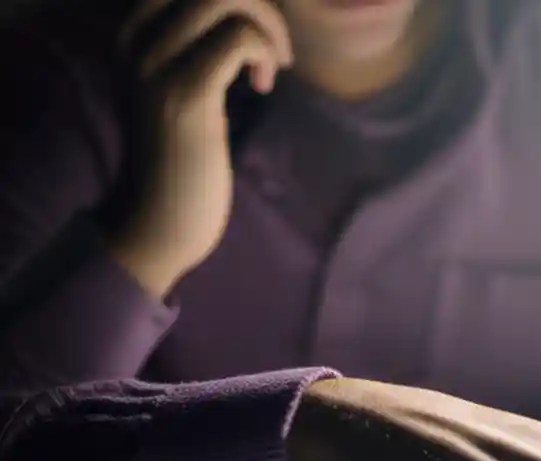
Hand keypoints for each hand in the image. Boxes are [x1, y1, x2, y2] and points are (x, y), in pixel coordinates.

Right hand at [108, 0, 293, 297]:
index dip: (232, 0)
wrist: (157, 223)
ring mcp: (157, 66)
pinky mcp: (187, 94)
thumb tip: (246, 17)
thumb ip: (197, 51)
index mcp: (132, 36)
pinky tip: (264, 86)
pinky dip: (264, 52)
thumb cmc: (181, 162)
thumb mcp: (182, 92)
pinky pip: (239, 38)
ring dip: (266, 25)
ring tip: (272, 64)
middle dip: (257, 5)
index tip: (251, 35)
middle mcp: (135, 42)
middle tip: (273, 49)